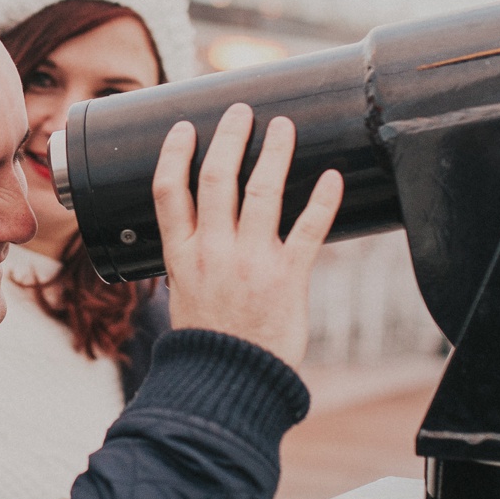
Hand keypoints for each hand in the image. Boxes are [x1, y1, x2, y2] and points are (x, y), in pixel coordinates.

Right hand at [153, 104, 343, 365]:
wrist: (230, 387)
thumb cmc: (209, 343)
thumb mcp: (183, 295)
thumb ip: (191, 258)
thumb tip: (198, 230)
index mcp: (181, 256)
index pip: (168, 191)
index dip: (176, 153)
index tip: (186, 127)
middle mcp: (212, 252)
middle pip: (216, 179)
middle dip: (229, 138)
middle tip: (241, 111)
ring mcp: (250, 263)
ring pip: (261, 192)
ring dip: (274, 153)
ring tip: (283, 127)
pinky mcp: (288, 278)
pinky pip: (308, 229)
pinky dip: (321, 199)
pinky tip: (330, 176)